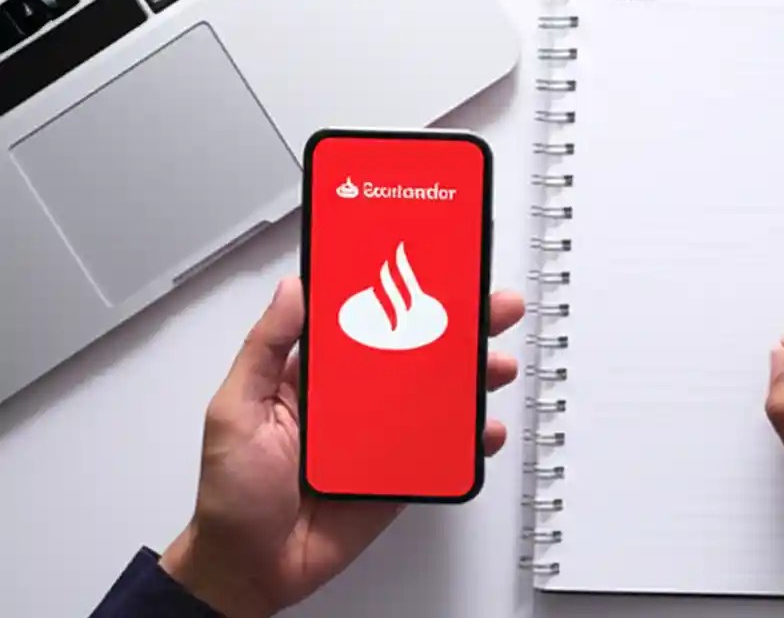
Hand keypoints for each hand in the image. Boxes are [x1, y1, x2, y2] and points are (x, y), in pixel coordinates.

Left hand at [159, 276, 525, 616]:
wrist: (251, 569)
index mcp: (315, 377)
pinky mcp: (400, 474)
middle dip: (457, 328)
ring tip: (496, 365)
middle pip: (414, 354)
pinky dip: (471, 439)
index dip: (400, 294)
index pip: (365, 323)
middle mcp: (354, 402)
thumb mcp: (235, 410)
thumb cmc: (232, 494)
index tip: (434, 269)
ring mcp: (381, 438)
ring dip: (473, 378)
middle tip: (491, 308)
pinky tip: (485, 428)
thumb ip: (264, 349)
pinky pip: (442, 451)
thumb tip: (293, 289)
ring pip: (437, 399)